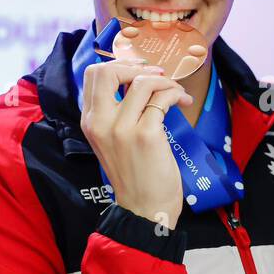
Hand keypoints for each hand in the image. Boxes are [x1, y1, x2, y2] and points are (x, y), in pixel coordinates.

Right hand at [80, 61, 193, 229]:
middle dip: (136, 66)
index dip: (120, 66)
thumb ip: (116, 113)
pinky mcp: (145, 135)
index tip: (140, 73)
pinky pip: (161, 98)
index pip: (92, 75)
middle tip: (157, 77)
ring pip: (142, 82)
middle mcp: (100, 122)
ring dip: (166, 81)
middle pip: (108, 70)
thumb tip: (137, 80)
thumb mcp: (113, 141)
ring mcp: (121, 129)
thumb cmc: (135, 174)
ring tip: (176, 93)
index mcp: (90, 122)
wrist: (145, 208)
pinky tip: (183, 102)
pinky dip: (176, 94)